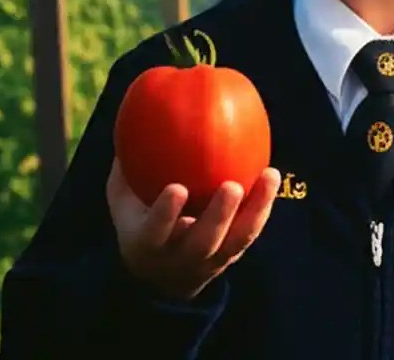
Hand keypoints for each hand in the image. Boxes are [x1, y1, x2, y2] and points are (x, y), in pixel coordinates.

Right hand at [106, 159, 280, 301]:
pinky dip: (263, 206)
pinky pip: (250, 232)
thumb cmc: (138, 223)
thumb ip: (125, 168)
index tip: (176, 188)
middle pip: (203, 242)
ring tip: (269, 176)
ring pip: (236, 240)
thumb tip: (131, 117)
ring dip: (254, 210)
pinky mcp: (231, 255)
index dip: (165, 214)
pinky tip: (271, 175)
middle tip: (231, 186)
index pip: (155, 233)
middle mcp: (180, 258)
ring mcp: (210, 260)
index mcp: (147, 245)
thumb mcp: (122, 202)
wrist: (160, 277)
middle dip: (219, 216)